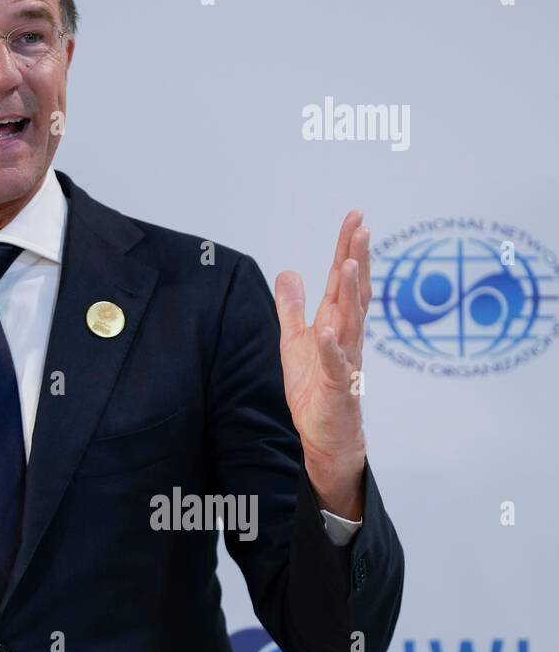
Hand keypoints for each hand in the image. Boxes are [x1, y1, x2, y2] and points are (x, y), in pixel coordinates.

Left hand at [273, 210, 369, 519]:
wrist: (324, 433)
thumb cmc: (315, 386)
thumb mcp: (294, 340)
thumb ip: (292, 308)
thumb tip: (289, 272)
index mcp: (336, 322)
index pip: (343, 279)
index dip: (348, 248)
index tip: (356, 218)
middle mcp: (346, 336)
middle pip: (354, 291)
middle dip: (358, 258)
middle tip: (363, 226)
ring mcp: (346, 360)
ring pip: (352, 322)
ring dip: (352, 293)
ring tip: (350, 264)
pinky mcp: (339, 386)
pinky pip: (338, 365)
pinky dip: (332, 348)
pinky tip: (328, 330)